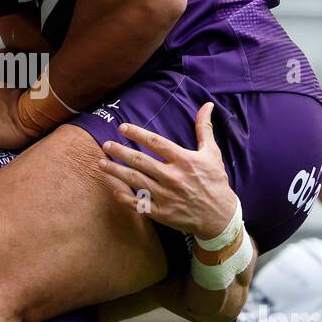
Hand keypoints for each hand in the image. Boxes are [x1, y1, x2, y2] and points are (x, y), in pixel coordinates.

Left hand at [96, 101, 236, 239]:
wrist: (220, 216)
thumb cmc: (215, 181)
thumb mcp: (212, 153)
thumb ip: (204, 128)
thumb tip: (207, 105)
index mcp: (184, 160)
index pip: (156, 143)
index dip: (137, 133)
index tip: (122, 127)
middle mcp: (173, 177)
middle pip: (140, 161)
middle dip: (120, 151)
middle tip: (106, 144)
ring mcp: (166, 196)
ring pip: (135, 181)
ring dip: (116, 171)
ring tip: (101, 163)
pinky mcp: (162, 212)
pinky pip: (138, 204)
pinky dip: (125, 198)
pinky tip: (114, 190)